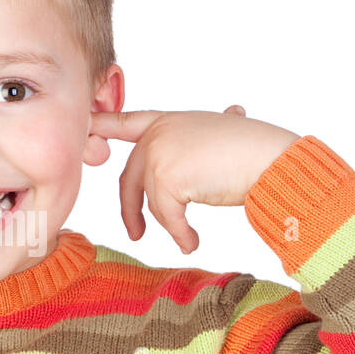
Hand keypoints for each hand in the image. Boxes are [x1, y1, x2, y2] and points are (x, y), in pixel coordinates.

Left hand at [87, 104, 299, 253]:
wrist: (271, 160)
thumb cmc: (256, 147)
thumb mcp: (226, 128)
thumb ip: (216, 128)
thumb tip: (234, 110)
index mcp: (167, 121)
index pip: (125, 123)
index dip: (101, 126)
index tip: (83, 130)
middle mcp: (158, 134)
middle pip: (131, 178)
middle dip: (132, 209)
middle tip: (135, 233)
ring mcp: (159, 154)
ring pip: (152, 202)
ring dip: (170, 226)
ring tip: (187, 239)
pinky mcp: (166, 177)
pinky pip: (166, 216)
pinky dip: (179, 234)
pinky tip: (192, 244)